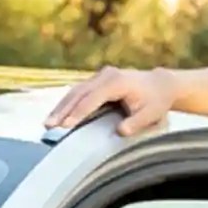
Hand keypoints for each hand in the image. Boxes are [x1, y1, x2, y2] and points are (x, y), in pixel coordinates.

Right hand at [45, 66, 176, 136]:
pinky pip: (78, 92)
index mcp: (117, 82)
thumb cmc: (156, 101)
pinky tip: (57, 115)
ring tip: (47, 123)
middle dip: (63, 110)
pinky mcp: (97, 81)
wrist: (160, 84)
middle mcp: (105, 75)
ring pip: (75, 91)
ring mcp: (99, 76)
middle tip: (48, 126)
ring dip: (61, 107)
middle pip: (78, 93)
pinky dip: (67, 104)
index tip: (65, 125)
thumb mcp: (152, 114)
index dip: (78, 112)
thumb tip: (120, 132)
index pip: (92, 98)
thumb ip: (136, 123)